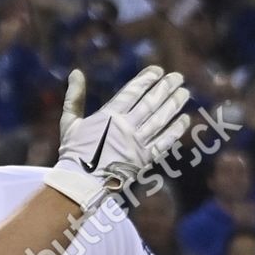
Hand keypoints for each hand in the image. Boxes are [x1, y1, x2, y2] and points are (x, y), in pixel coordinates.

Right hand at [56, 66, 191, 190]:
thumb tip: (75, 72)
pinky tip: (185, 119)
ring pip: (160, 119)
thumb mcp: (70, 122)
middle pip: (151, 102)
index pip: (133, 91)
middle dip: (166, 87)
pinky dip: (176, 130)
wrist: (79, 184)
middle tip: (178, 78)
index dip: (147, 79)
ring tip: (184, 93)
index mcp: (109, 116)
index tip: (158, 71)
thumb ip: (74, 97)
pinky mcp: (144, 160)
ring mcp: (137, 143)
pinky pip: (164, 142)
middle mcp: (126, 127)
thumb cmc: (73, 153)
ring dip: (174, 104)